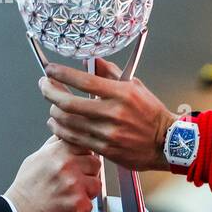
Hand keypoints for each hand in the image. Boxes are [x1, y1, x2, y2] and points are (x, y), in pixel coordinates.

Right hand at [5, 136, 101, 211]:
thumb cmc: (25, 190)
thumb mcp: (35, 158)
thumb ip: (53, 146)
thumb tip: (64, 135)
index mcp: (58, 151)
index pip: (85, 145)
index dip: (84, 157)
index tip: (80, 164)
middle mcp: (67, 164)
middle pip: (95, 163)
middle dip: (88, 174)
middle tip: (74, 184)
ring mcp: (73, 182)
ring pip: (97, 184)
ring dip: (87, 193)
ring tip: (70, 197)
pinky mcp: (77, 201)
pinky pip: (90, 205)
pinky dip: (81, 211)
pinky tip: (67, 209)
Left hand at [39, 59, 176, 171]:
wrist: (167, 143)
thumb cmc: (151, 113)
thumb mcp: (134, 86)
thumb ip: (110, 73)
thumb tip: (91, 61)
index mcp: (120, 94)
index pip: (84, 80)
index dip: (61, 73)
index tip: (49, 69)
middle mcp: (112, 113)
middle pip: (69, 102)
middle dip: (50, 91)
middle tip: (44, 85)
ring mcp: (107, 133)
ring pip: (68, 122)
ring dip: (54, 112)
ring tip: (51, 105)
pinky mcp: (104, 149)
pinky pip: (74, 139)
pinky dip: (61, 130)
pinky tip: (57, 124)